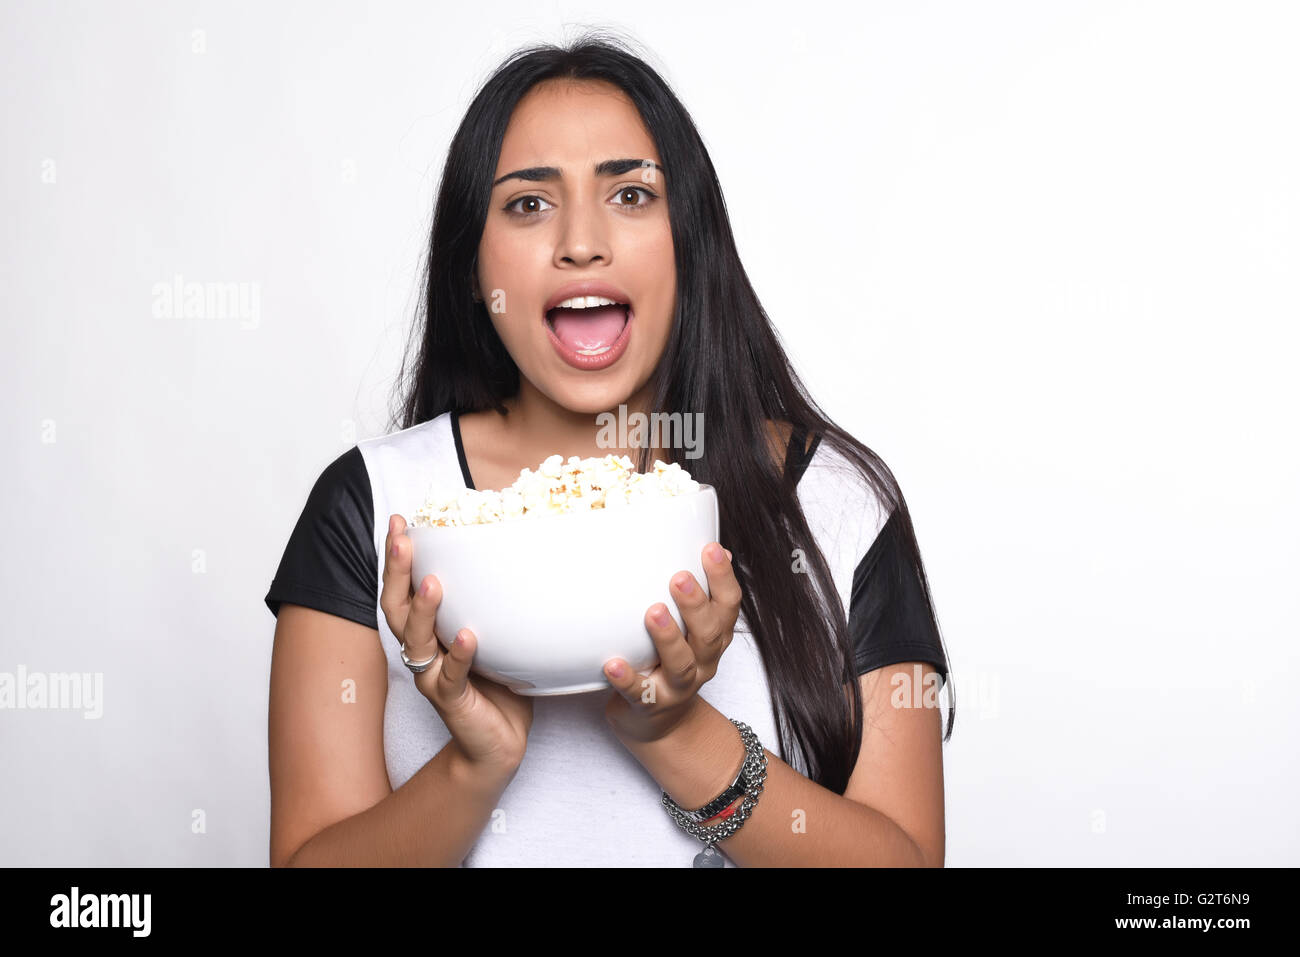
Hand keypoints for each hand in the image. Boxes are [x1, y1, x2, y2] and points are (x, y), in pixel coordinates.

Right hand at [381, 514, 533, 774]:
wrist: (497, 743)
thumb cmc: (496, 685)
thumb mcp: (491, 634)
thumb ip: (489, 602)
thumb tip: (514, 550)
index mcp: (428, 633)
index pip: (402, 589)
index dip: (397, 557)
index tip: (400, 521)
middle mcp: (422, 653)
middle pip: (396, 609)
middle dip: (398, 573)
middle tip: (405, 541)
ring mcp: (433, 678)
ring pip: (417, 642)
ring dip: (424, 611)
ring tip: (432, 583)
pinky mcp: (451, 702)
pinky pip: (451, 678)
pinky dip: (460, 655)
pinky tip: (468, 635)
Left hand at [603, 542, 739, 743]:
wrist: (659, 724)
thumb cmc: (668, 662)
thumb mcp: (686, 628)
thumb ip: (691, 593)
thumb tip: (700, 542)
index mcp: (713, 636)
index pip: (728, 605)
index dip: (723, 578)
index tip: (711, 549)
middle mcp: (703, 661)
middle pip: (709, 633)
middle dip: (696, 604)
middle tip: (679, 577)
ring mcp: (679, 686)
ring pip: (682, 663)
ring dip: (669, 637)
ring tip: (652, 612)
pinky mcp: (652, 706)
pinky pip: (640, 693)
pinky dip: (627, 678)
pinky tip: (612, 663)